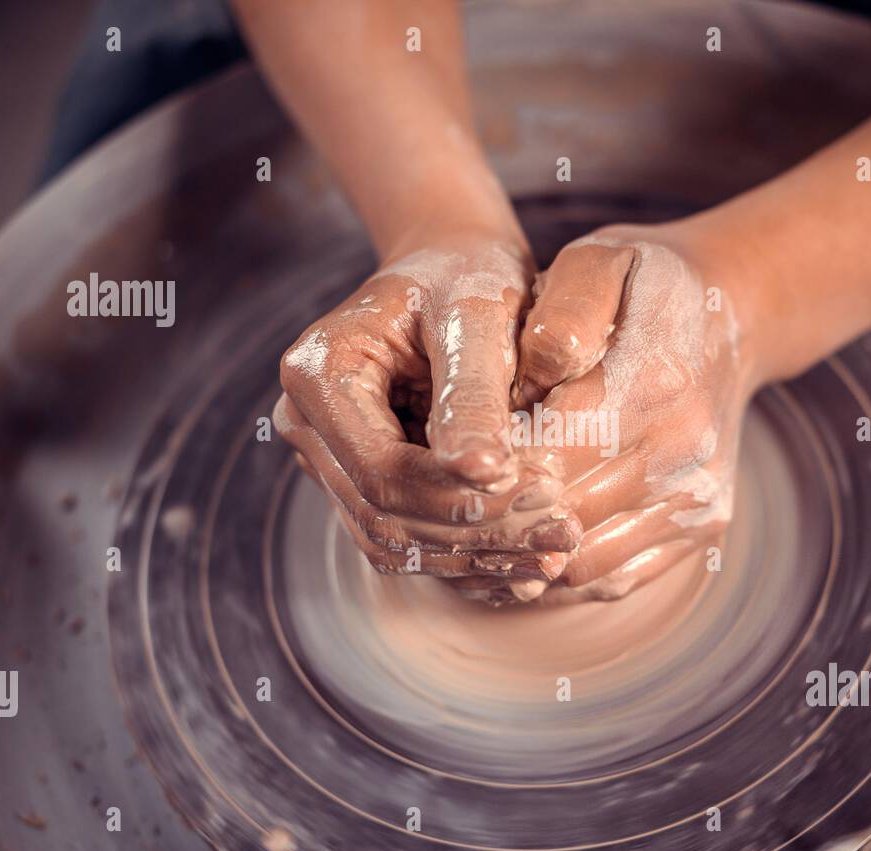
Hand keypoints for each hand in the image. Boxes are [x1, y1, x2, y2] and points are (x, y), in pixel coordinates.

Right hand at [274, 232, 582, 583]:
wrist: (454, 270)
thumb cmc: (468, 277)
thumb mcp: (477, 316)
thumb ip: (474, 393)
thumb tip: (482, 474)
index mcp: (318, 372)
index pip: (383, 470)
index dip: (460, 497)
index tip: (546, 489)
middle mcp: (308, 425)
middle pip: (384, 516)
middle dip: (477, 534)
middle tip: (563, 534)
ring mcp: (330, 461)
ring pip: (395, 543)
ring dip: (478, 558)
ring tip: (558, 552)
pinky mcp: (365, 484)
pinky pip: (410, 543)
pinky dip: (471, 558)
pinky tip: (532, 560)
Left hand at [476, 223, 757, 602]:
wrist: (736, 316)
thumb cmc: (645, 284)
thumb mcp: (600, 260)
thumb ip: (561, 313)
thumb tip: (531, 377)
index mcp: (652, 379)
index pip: (546, 447)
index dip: (485, 464)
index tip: (438, 457)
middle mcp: (683, 449)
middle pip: (558, 512)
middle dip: (489, 516)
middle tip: (434, 504)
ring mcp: (697, 497)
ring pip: (579, 563)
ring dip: (516, 557)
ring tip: (466, 531)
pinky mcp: (702, 529)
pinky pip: (612, 579)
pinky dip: (557, 575)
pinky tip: (514, 550)